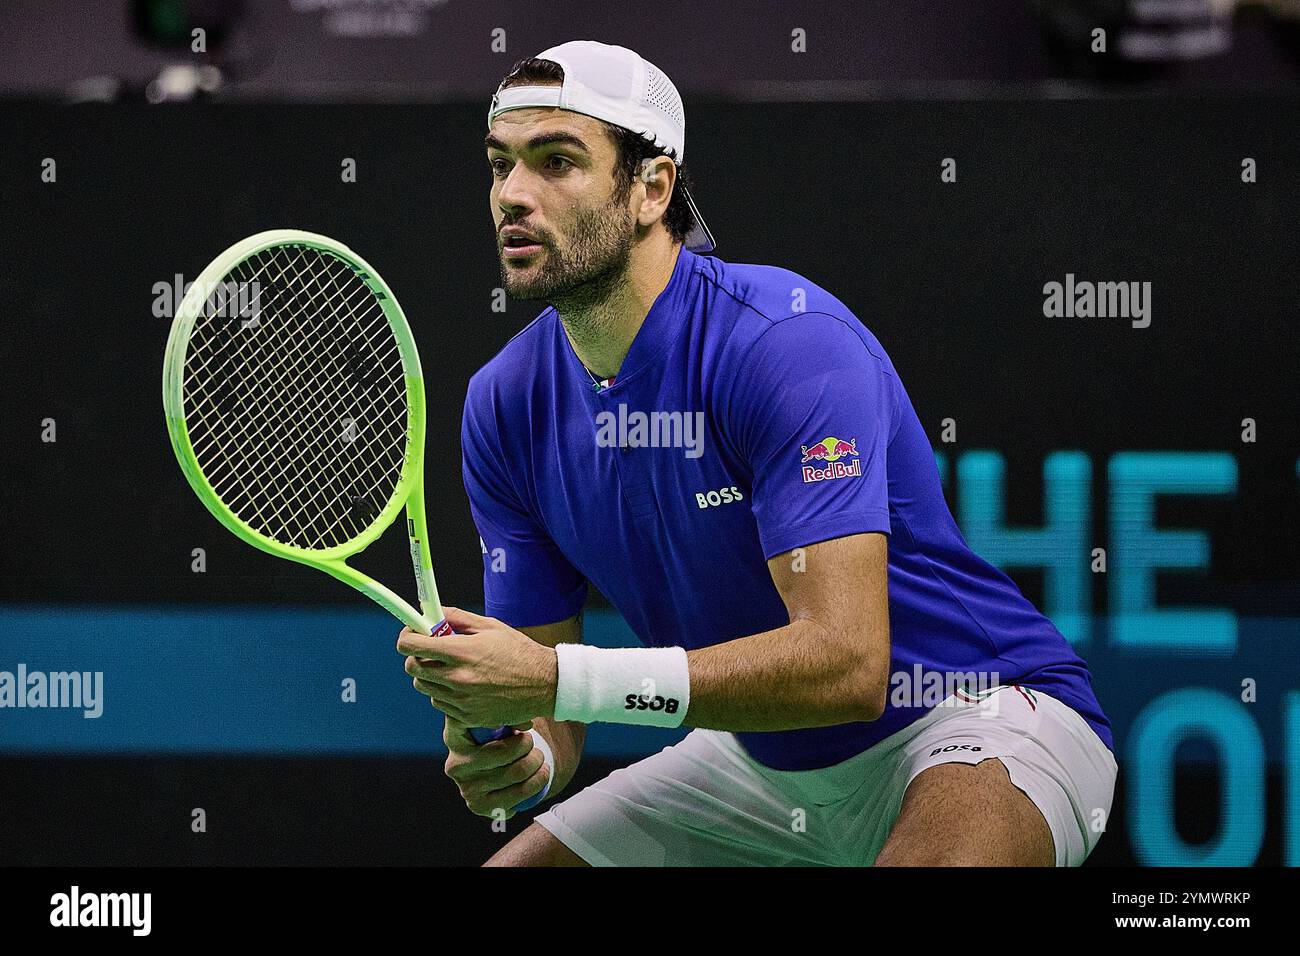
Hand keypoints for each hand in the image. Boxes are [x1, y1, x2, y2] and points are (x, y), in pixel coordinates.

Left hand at [399, 606, 557, 728]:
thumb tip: (432, 612)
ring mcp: (461, 700)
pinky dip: (443, 692)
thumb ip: (457, 618)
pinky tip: (462, 684)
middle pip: (412, 668)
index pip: (411, 646)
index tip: (413, 634)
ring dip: (430, 675)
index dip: (407, 637)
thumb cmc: (519, 652)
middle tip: (432, 650)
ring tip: (451, 667)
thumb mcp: (490, 626)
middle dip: (417, 656)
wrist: (545, 685)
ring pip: (423, 686)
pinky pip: (439, 703)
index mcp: (461, 652)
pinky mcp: (467, 717)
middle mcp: (457, 678)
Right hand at [442, 715, 548, 818]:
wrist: (495, 770)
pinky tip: (540, 775)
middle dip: (529, 746)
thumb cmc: (496, 736)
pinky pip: (519, 795)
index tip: (523, 726)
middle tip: (533, 743)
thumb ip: (505, 712)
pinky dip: (537, 783)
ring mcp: (467, 789)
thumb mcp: (495, 718)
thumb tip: (526, 722)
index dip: (508, 723)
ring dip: (538, 764)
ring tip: (540, 758)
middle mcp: (455, 765)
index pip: (482, 725)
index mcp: (453, 737)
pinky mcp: (481, 807)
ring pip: (517, 773)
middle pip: (506, 752)